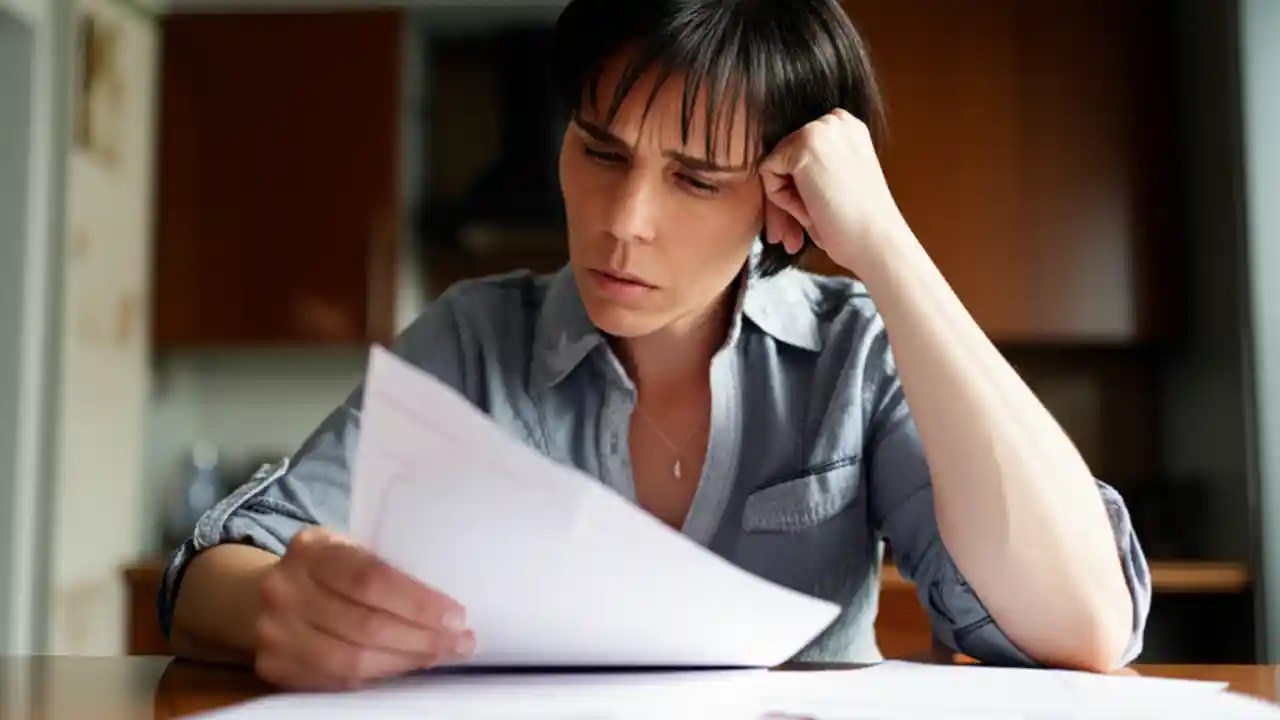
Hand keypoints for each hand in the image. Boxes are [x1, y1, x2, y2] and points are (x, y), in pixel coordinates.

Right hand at [254, 526, 475, 689]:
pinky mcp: (275, 666)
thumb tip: (446, 602)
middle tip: (460, 642)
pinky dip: (379, 676)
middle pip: (365, 626)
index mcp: (312, 549)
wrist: (260, 592)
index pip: (371, 579)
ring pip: (353, 660)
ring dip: (405, 661)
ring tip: (439, 655)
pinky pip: (338, 681)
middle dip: (422, 638)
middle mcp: (286, 589)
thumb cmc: (325, 568)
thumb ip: (384, 564)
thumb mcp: (347, 548)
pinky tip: (405, 666)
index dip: (417, 603)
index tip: (456, 616)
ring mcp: (274, 632)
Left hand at [760, 108, 911, 273]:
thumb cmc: (858, 223)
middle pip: (785, 155)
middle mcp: (835, 120)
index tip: (814, 211)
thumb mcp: (838, 181)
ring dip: (788, 199)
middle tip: (801, 229)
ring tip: (815, 219)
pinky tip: (811, 210)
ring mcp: (819, 129)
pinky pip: (768, 173)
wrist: (875, 240)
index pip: (800, 148)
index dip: (800, 184)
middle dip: (789, 194)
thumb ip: (813, 166)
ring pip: (776, 164)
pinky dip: (781, 200)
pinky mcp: (802, 145)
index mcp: (847, 127)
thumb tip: (771, 165)